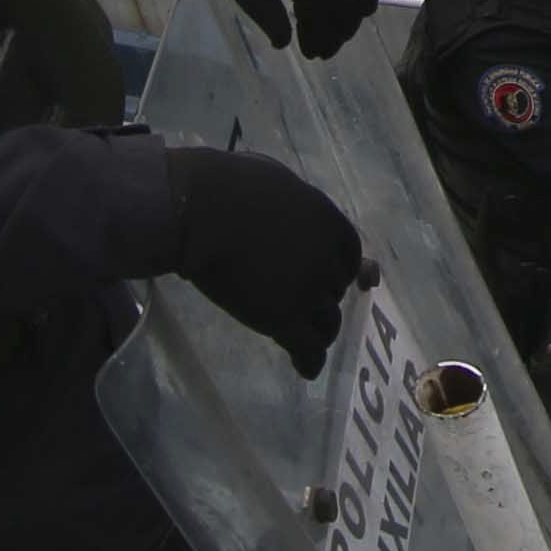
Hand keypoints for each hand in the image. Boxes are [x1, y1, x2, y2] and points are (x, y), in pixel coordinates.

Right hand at [162, 147, 359, 373]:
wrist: (200, 210)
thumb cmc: (230, 186)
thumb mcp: (279, 182)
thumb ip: (299, 206)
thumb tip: (298, 214)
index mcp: (329, 222)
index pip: (349, 255)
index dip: (338, 270)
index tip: (328, 280)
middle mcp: (326, 259)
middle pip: (335, 290)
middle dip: (322, 298)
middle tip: (301, 306)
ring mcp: (306, 290)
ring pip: (327, 323)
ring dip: (319, 332)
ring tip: (306, 340)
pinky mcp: (282, 318)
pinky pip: (308, 347)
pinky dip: (309, 360)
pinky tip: (305, 368)